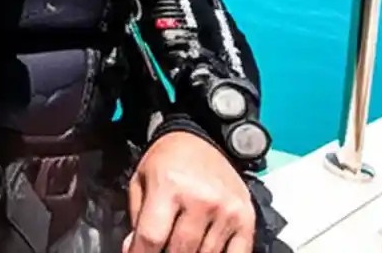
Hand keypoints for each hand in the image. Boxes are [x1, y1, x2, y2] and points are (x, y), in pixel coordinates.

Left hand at [123, 132, 254, 252]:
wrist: (197, 141)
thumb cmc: (165, 162)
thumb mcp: (140, 183)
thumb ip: (137, 219)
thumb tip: (135, 250)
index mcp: (169, 186)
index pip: (152, 237)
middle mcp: (201, 198)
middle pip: (180, 251)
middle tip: (160, 249)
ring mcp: (227, 210)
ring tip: (180, 245)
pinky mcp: (246, 218)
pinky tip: (204, 251)